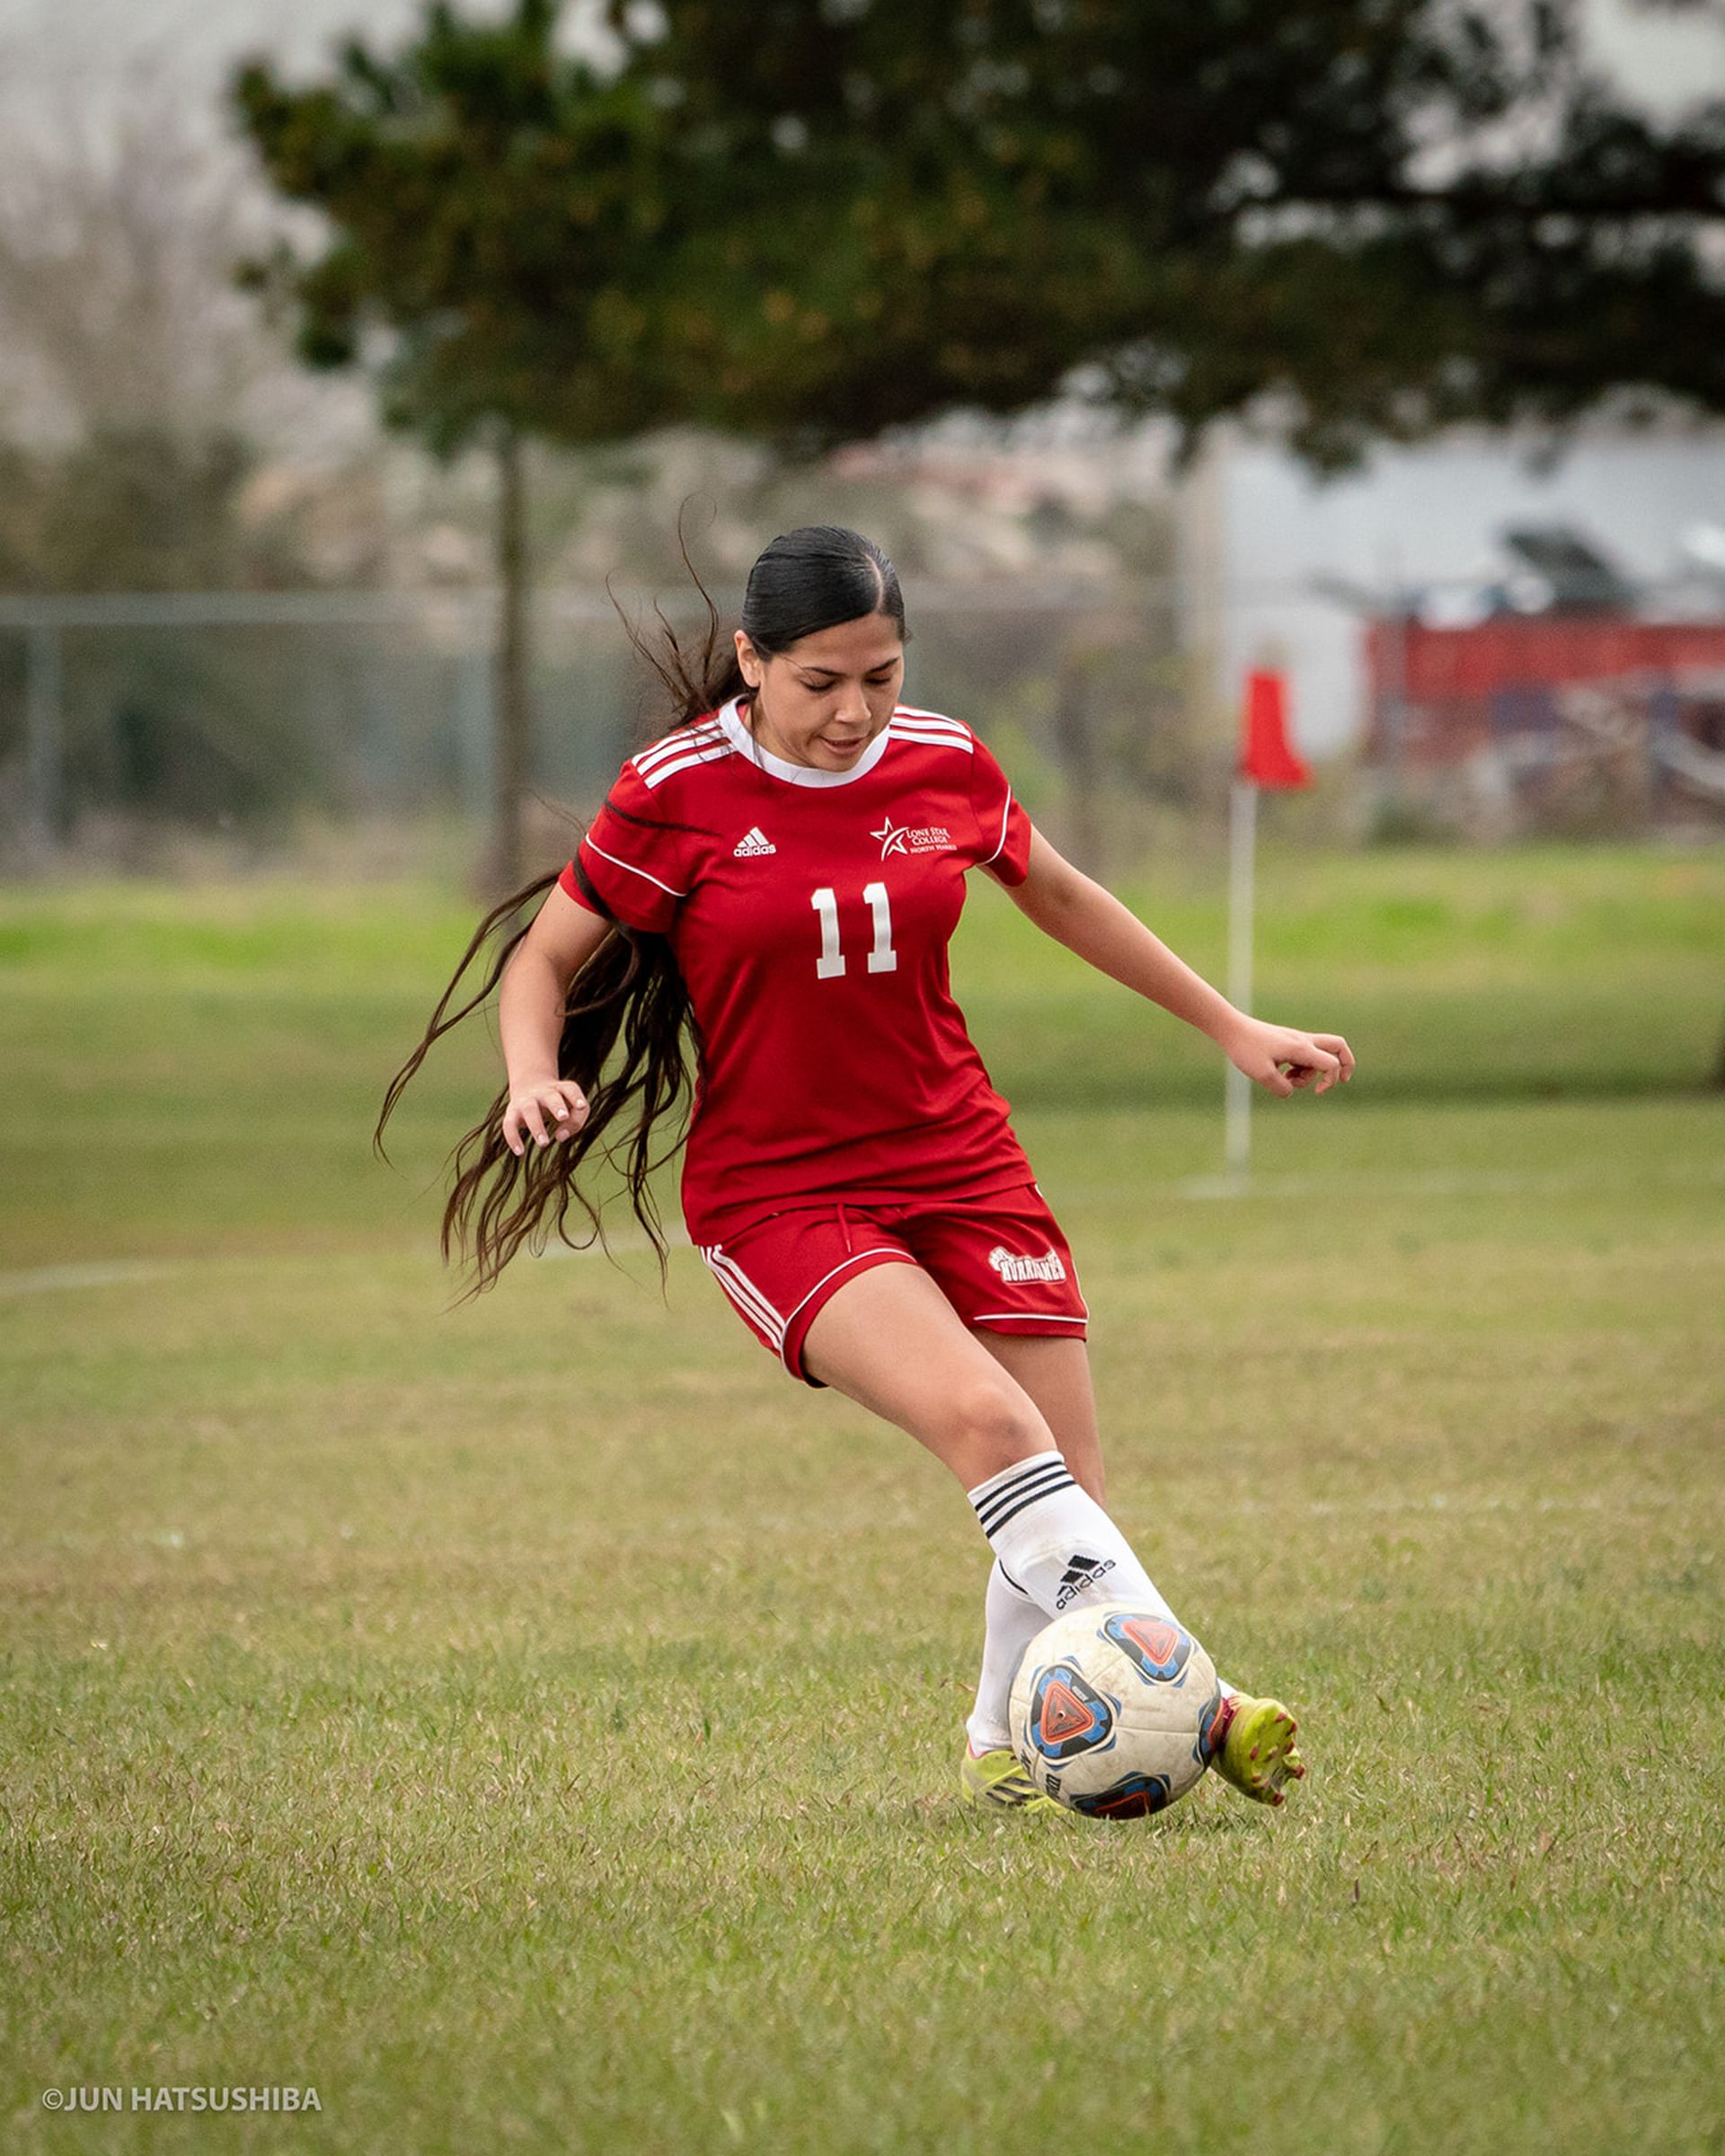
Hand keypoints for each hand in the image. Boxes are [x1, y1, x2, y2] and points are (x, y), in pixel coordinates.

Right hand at [501, 1077, 588, 1155]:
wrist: (529, 1085)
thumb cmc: (558, 1103)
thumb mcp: (571, 1108)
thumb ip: (575, 1122)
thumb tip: (561, 1137)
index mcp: (560, 1089)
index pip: (570, 1089)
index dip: (576, 1096)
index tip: (581, 1105)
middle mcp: (544, 1093)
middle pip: (551, 1097)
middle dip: (557, 1106)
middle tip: (563, 1117)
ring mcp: (526, 1102)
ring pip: (530, 1110)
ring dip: (537, 1126)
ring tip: (544, 1144)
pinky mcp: (512, 1112)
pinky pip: (509, 1124)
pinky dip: (513, 1138)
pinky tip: (520, 1152)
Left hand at [1223, 1018, 1353, 1097]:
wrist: (1231, 1028)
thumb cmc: (1245, 1049)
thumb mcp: (1262, 1074)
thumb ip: (1282, 1088)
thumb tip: (1290, 1092)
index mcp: (1301, 1048)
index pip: (1331, 1063)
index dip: (1331, 1080)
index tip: (1316, 1092)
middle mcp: (1303, 1041)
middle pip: (1338, 1046)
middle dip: (1346, 1064)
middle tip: (1344, 1080)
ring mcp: (1296, 1040)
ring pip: (1319, 1056)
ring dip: (1310, 1074)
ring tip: (1288, 1080)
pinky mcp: (1287, 1042)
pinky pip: (1304, 1056)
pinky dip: (1300, 1068)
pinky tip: (1282, 1074)